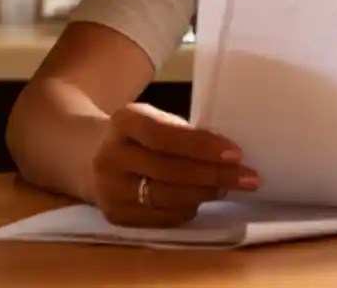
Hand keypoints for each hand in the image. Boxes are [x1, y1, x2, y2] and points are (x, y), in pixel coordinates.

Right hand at [91, 103, 260, 226]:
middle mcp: (110, 157)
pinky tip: (204, 199)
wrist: (87, 156)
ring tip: (230, 187)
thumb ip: (182, 133)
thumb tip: (229, 155)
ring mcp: (110, 191)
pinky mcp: (116, 217)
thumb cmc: (137, 135)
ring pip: (168, 198)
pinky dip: (189, 208)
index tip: (236, 153)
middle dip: (214, 175)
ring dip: (205, 194)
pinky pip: (162, 217)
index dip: (201, 146)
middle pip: (169, 171)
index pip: (164, 136)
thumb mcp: (152, 119)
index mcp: (123, 122)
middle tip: (249, 178)